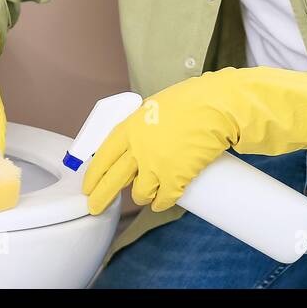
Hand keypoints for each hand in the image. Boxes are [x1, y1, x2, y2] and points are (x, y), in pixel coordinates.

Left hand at [81, 65, 306, 213]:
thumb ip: (144, 126)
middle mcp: (139, 148)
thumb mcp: (156, 107)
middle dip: (102, 196)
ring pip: (140, 193)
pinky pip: (163, 200)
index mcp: (131, 126)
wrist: (218, 108)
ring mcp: (156, 165)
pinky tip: (162, 202)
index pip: (103, 155)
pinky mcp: (175, 179)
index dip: (94, 173)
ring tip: (148, 193)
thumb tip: (139, 141)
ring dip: (142, 196)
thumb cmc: (193, 101)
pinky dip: (162, 203)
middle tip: (95, 206)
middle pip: (113, 180)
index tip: (88, 184)